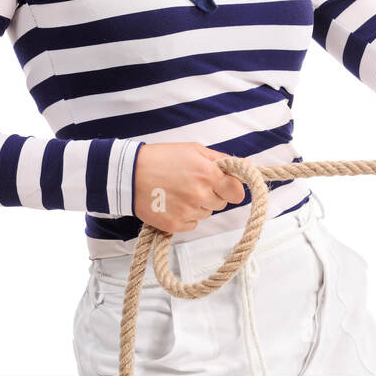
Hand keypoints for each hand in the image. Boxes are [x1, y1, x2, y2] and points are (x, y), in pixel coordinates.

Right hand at [132, 142, 248, 232]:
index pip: (237, 192)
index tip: (225, 186)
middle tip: (193, 184)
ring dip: (198, 206)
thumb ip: (221, 160)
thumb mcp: (194, 150)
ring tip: (179, 192)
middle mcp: (199, 195)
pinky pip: (192, 225)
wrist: (128, 174)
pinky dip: (185, 216)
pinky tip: (172, 203)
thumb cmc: (162, 158)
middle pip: (221, 204)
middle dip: (212, 195)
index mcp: (208, 174)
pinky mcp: (174, 225)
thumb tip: (246, 166)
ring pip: (206, 214)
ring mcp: (186, 212)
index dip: (231, 188)